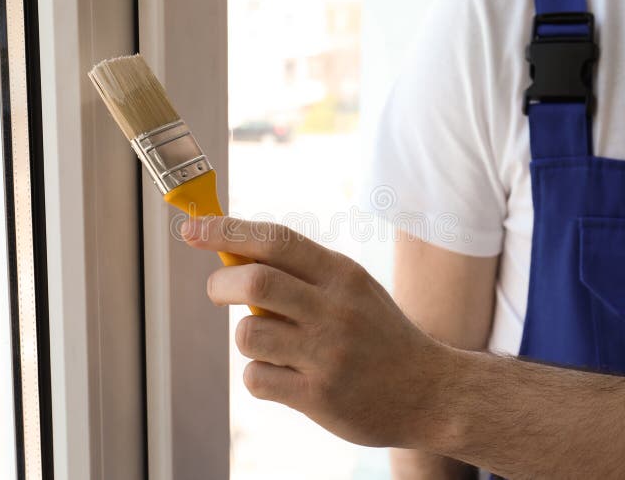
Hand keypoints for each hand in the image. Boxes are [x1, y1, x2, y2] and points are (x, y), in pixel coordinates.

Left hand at [181, 216, 454, 448]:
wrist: (431, 392)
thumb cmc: (380, 335)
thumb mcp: (354, 290)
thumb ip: (304, 274)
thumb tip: (235, 256)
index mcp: (342, 275)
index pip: (276, 240)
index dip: (228, 230)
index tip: (193, 228)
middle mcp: (335, 310)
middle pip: (255, 280)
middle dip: (220, 283)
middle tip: (218, 290)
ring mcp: (327, 354)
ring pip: (248, 333)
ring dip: (247, 336)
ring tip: (271, 343)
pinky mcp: (318, 396)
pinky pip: (257, 379)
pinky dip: (259, 376)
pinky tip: (284, 377)